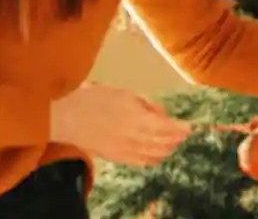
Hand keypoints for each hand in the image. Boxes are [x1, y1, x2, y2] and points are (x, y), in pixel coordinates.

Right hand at [50, 82, 191, 166]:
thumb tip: (162, 115)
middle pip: (164, 145)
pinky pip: (142, 162)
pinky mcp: (117, 158)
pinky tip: (157, 152)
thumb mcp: (125, 94)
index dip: (181, 128)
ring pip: (155, 156)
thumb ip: (146, 105)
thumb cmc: (94, 99)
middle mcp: (135, 139)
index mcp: (138, 120)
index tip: (190, 125)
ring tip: (173, 141)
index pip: (168, 129)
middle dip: (177, 139)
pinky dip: (154, 158)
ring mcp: (126, 151)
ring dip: (167, 149)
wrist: (67, 118)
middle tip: (183, 133)